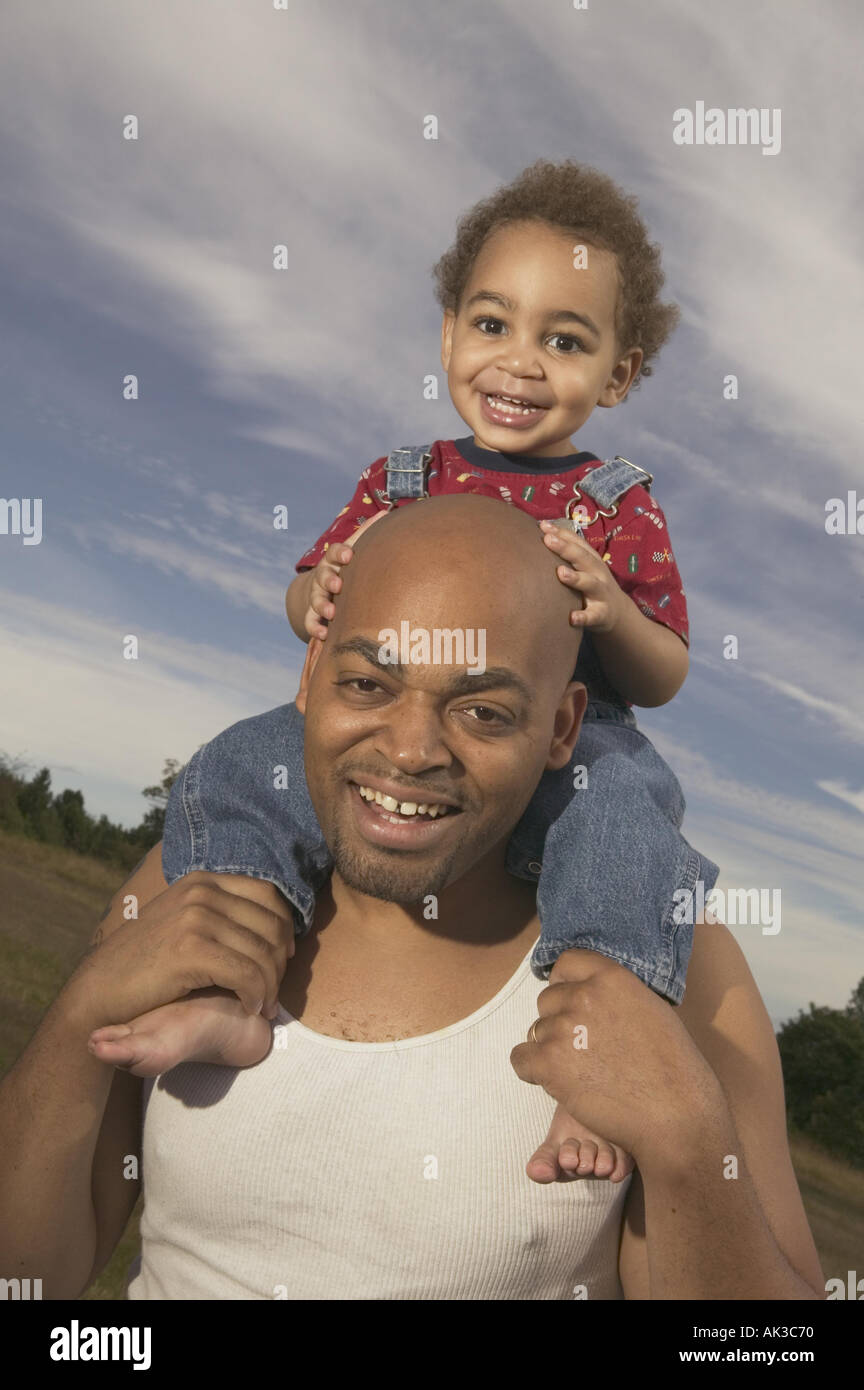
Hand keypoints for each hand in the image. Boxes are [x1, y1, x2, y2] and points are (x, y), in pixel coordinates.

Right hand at [66, 872, 294, 1035]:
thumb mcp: (181, 921)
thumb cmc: (144, 963)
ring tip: (264, 1004)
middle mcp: (201, 892)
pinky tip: (250, 1007)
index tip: (284, 956)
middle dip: (280, 960)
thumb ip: (217, 913)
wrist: (100, 989)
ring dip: (271, 984)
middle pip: (271, 923)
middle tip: (273, 988)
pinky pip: (247, 974)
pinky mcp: (191, 950)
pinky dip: (256, 994)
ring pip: (263, 952)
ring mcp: (195, 918)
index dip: (285, 926)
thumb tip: (270, 921)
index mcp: (202, 881)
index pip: (268, 894)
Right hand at [302, 510, 388, 639]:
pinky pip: (310, 622)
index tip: (348, 556)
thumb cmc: (348, 567)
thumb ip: (368, 533)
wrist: (326, 588)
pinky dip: (315, 628)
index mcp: (335, 560)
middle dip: (329, 580)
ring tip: (332, 613)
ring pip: (315, 600)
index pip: (334, 552)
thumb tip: (387, 512)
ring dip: (322, 606)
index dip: (340, 553)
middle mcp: (324, 577)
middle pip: (322, 576)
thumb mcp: (356, 549)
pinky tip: (324, 635)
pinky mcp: (313, 615)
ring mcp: (317, 596)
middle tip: (338, 586)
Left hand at [510, 949, 725, 1165]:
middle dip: (559, 1021)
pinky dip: (532, 1070)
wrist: (676, 1114)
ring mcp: (563, 1029)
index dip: (566, 984)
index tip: (572, 1003)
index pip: (567, 963)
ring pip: (537, 1032)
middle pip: (547, 1000)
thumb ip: (616, 997)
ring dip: (552, 1050)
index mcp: (611, 977)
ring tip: (582, 1072)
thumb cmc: (673, 1069)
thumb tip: (593, 998)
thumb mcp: (650, 1010)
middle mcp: (583, 996)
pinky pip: (521, 1059)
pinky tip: (557, 1082)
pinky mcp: (549, 1064)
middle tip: (583, 1048)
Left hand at [538, 519, 624, 632]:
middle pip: (583, 558)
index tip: (543, 526)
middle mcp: (597, 573)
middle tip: (548, 540)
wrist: (618, 613)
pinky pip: (592, 616)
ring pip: (589, 583)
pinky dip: (583, 617)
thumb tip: (543, 531)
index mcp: (591, 560)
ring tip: (560, 573)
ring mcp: (601, 593)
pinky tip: (571, 618)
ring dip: (576, 578)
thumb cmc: (592, 584)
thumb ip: (568, 553)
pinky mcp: (602, 614)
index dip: (561, 533)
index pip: (577, 543)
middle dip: (566, 548)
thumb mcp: (584, 567)